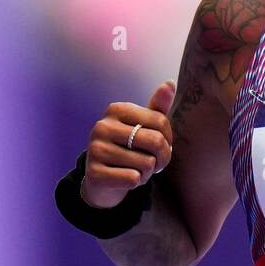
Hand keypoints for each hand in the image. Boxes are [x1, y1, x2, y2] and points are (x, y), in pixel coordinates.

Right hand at [81, 79, 175, 208]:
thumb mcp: (143, 126)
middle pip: (156, 141)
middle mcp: (102, 126)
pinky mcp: (94, 173)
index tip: (160, 147)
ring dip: (148, 172)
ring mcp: (95, 149)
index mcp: (116, 109)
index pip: (161, 121)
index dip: (168, 139)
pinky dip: (136, 183)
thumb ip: (157, 108)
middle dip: (162, 158)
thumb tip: (170, 82)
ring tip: (136, 169)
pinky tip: (126, 179)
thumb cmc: (129, 148)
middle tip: (153, 163)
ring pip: (146, 163)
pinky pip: (133, 179)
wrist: (102, 178)